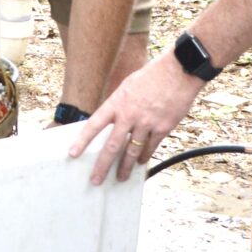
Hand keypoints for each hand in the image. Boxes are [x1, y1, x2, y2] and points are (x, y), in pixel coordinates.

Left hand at [67, 51, 202, 183]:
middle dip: (102, 166)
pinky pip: (151, 147)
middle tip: (95, 181)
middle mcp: (129, 115)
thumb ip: (119, 104)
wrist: (179, 71)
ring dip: (125, 167)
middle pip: (112, 146)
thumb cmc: (152, 75)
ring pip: (132, 152)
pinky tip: (141, 163)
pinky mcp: (163, 128)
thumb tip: (112, 121)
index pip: (94, 125)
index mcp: (117, 103)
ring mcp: (147, 123)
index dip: (82, 141)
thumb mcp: (128, 86)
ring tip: (120, 178)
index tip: (72, 154)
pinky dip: (145, 156)